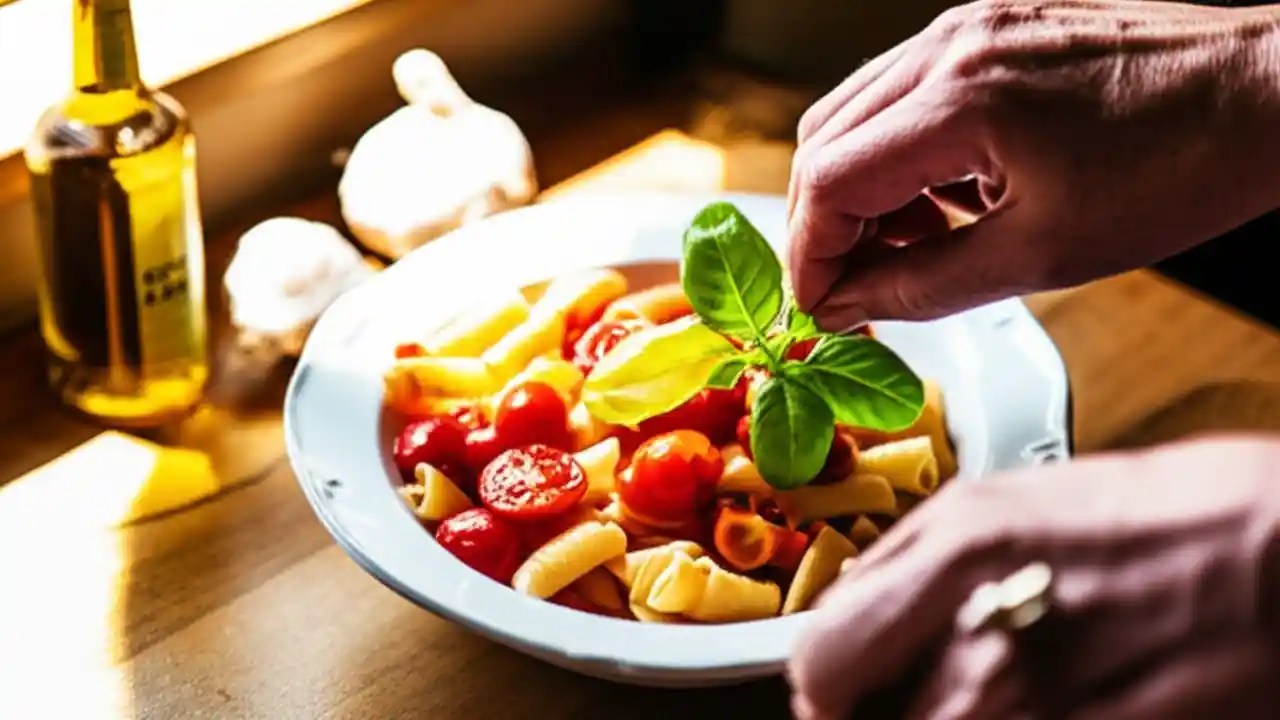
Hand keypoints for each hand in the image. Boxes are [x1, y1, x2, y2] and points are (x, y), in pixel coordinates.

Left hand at [786, 434, 1279, 719]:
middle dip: (892, 711)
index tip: (838, 692)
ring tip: (1005, 691)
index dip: (823, 687)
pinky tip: (1054, 704)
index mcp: (956, 554)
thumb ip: (907, 562)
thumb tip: (848, 612)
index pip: (823, 663)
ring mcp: (1043, 708)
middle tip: (926, 692)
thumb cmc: (1161, 516)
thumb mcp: (1006, 503)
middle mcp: (990, 639)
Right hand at [788, 0, 1279, 327]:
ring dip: (859, 193)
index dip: (810, 256)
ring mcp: (966, 29)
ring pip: (854, 116)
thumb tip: (849, 306)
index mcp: (960, 98)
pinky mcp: (988, 30)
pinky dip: (899, 157)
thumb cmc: (1182, 166)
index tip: (820, 308)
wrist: (1269, 92)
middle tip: (853, 288)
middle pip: (822, 142)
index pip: (828, 180)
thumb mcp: (1044, 253)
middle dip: (824, 227)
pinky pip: (902, 95)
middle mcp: (949, 46)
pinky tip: (946, 200)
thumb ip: (924, 286)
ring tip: (909, 250)